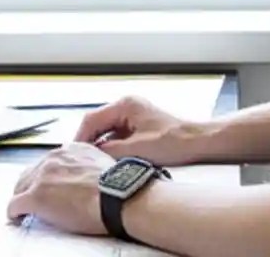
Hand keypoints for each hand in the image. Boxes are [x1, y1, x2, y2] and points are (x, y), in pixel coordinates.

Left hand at [7, 142, 113, 234]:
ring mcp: (42, 177)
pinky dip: (15, 212)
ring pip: (20, 187)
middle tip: (34, 198)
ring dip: (23, 197)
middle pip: (31, 172)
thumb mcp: (104, 163)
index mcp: (71, 150)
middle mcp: (53, 158)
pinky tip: (18, 218)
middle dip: (31, 185)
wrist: (117, 196)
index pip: (50, 161)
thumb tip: (87, 176)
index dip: (48, 176)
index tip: (50, 185)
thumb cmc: (118, 185)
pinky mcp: (35, 197)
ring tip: (25, 209)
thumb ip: (88, 164)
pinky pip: (14, 205)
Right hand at [75, 96, 204, 165]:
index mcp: (125, 105)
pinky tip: (108, 161)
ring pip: (106, 131)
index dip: (79, 139)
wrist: (198, 143)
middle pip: (97, 124)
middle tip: (79, 162)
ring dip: (99, 146)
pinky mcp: (138, 126)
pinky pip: (116, 135)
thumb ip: (109, 151)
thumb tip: (89, 156)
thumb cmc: (174, 142)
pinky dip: (110, 147)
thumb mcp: (136, 150)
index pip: (91, 119)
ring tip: (92, 163)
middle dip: (88, 142)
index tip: (72, 155)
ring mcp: (133, 115)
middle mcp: (127, 105)